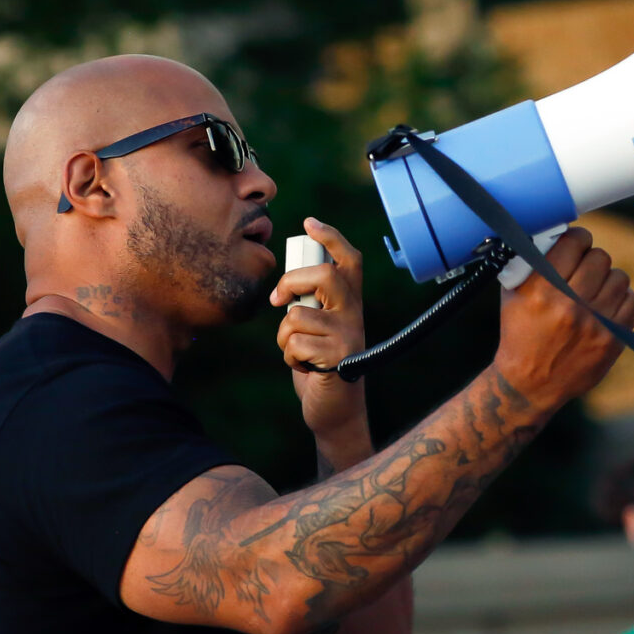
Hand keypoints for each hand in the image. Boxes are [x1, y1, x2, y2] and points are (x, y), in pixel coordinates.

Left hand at [270, 218, 370, 455]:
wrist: (335, 411)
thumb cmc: (319, 364)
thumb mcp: (316, 328)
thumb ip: (309, 304)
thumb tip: (285, 287)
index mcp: (349, 302)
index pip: (349, 259)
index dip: (331, 237)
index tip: (309, 223)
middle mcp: (354, 314)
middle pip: (325, 275)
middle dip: (292, 282)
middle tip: (279, 299)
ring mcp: (348, 336)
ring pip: (298, 315)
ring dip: (284, 336)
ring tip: (297, 351)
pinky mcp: (338, 359)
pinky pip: (296, 344)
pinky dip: (290, 357)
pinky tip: (304, 368)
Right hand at [493, 227, 633, 409]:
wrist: (530, 383)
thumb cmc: (519, 333)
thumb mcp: (514, 294)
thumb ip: (533, 261)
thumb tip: (556, 233)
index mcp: (541, 288)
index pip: (574, 243)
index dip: (578, 238)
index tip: (577, 243)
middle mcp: (568, 303)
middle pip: (600, 258)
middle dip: (593, 259)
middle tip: (586, 267)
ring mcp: (593, 323)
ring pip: (619, 277)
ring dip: (608, 279)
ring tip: (597, 288)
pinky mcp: (611, 340)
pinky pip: (632, 302)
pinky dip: (622, 299)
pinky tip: (608, 305)